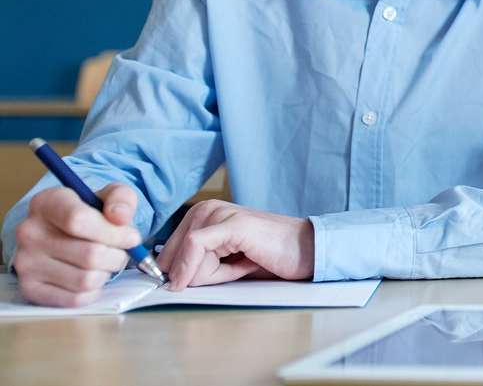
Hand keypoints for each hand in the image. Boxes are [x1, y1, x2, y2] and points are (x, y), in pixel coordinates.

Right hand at [13, 183, 142, 306]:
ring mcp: (25, 263)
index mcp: (47, 202)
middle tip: (120, 251)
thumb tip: (120, 217)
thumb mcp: (110, 195)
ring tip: (105, 262)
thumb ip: (121, 199)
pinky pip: (75, 299)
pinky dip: (94, 291)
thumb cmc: (90, 212)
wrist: (63, 232)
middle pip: (89, 254)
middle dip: (117, 255)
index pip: (78, 220)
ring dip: (106, 273)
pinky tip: (93, 275)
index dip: (113, 233)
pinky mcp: (29, 289)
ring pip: (85, 280)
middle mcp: (29, 232)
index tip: (131, 236)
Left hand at [155, 200, 313, 290]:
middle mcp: (207, 208)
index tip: (201, 284)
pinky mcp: (232, 223)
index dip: (178, 275)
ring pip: (183, 255)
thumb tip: (166, 279)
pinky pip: (194, 246)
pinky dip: (193, 266)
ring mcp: (219, 213)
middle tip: (233, 269)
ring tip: (243, 262)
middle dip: (195, 274)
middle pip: (171, 256)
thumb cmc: (267, 257)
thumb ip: (194, 265)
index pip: (166, 254)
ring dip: (209, 273)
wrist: (305, 250)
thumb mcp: (222, 263)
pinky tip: (224, 272)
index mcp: (202, 215)